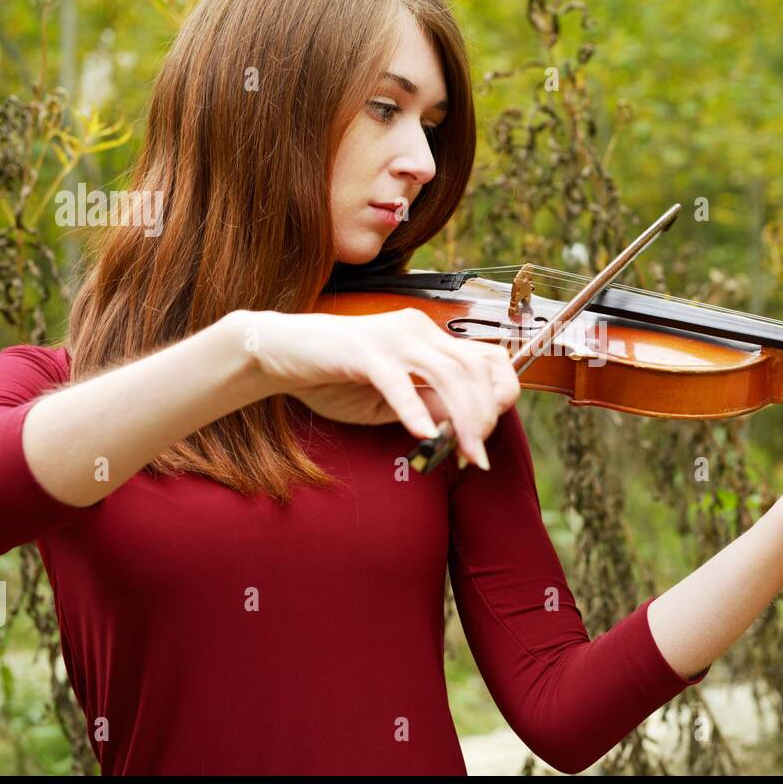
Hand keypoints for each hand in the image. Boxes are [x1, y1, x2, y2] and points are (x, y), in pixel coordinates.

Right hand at [236, 309, 519, 467]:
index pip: (487, 358)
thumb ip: (428, 404)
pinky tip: (422, 434)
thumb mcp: (390, 399)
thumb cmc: (335, 379)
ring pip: (447, 373)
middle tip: (477, 454)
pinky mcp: (363, 350)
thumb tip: (464, 425)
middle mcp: (417, 329)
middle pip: (473, 369)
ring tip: (464, 452)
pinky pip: (397, 382)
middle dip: (484, 414)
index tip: (491, 432)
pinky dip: (413, 409)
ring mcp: (392, 336)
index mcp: (429, 336)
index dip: (501, 392)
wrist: (281, 354)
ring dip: (462, 417)